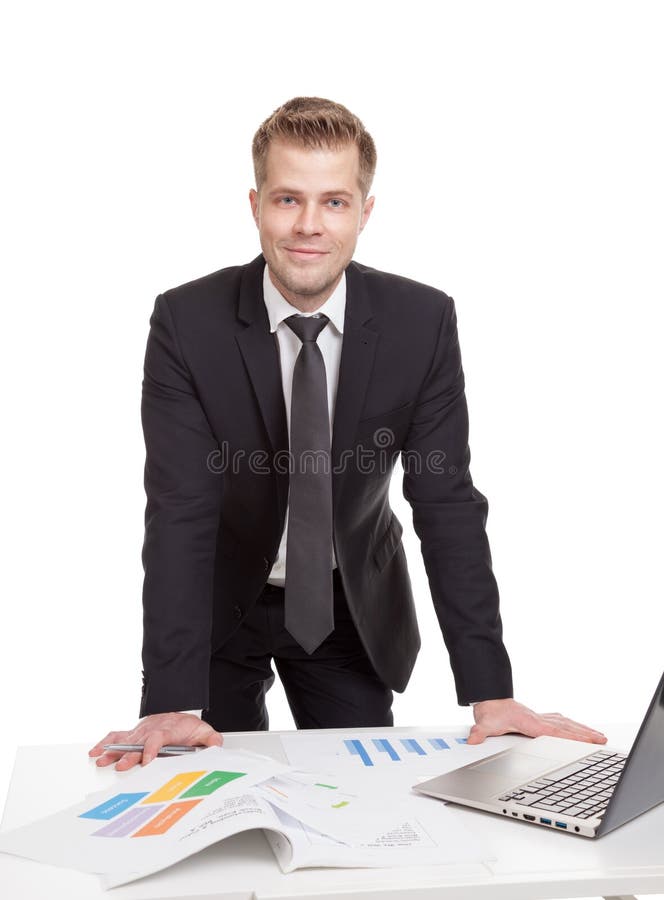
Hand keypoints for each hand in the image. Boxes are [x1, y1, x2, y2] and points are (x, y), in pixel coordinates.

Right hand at [88, 712, 222, 769]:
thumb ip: (211, 740)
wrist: (179, 712)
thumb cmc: (188, 726)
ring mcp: (141, 731)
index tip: (147, 761)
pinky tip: (95, 751)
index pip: (158, 738)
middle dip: (130, 755)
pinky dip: (105, 742)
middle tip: (123, 766)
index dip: (152, 749)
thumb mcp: (204, 730)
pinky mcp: (134, 734)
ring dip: (114, 750)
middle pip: (139, 742)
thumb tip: (216, 746)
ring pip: (126, 739)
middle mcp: (152, 729)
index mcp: (168, 729)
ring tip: (102, 760)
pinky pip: (117, 736)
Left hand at [467, 698, 607, 745]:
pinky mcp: (539, 718)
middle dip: (586, 734)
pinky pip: (560, 721)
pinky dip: (572, 725)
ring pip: (566, 723)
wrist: (488, 698)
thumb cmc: (490, 712)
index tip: (588, 741)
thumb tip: (472, 740)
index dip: (572, 737)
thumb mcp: (483, 724)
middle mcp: (538, 718)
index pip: (555, 731)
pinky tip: (578, 728)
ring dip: (583, 729)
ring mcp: (540, 717)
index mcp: (530, 722)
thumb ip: (479, 733)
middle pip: (567, 727)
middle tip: (603, 741)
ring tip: (599, 736)